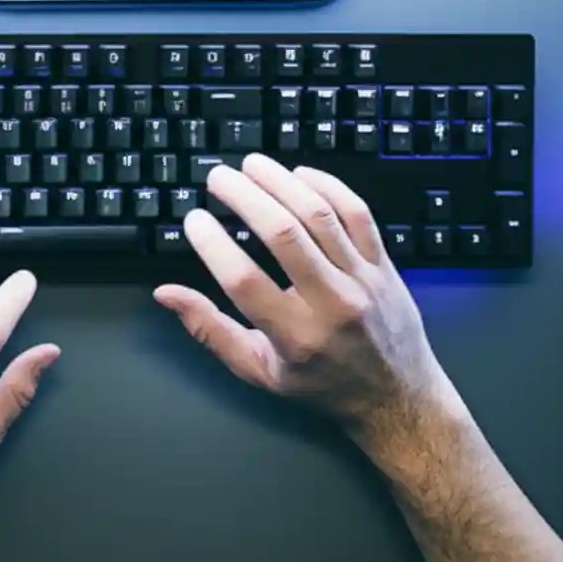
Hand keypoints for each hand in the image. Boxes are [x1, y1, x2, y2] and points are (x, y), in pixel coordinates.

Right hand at [154, 154, 450, 441]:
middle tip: (219, 177)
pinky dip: (328, 186)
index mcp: (294, 337)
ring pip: (320, 216)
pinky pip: (357, 213)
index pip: (245, 281)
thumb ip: (210, 331)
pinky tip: (300, 174)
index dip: (214, 245)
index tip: (194, 220)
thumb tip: (166, 294)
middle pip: (284, 235)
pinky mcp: (384, 264)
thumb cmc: (320, 385)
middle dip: (246, 197)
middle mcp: (331, 305)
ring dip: (282, 182)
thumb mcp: (258, 370)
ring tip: (253, 165)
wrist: (396, 396)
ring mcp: (362, 280)